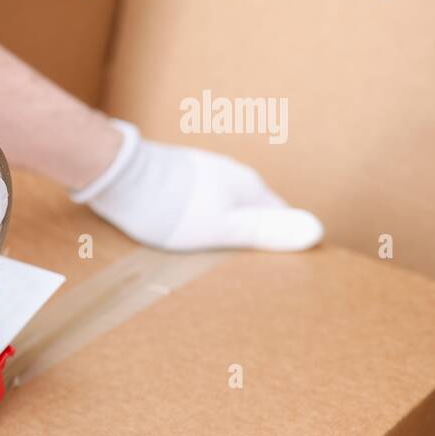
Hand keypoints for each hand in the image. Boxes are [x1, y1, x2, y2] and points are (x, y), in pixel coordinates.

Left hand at [72, 121, 322, 251]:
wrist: (117, 174)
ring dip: (222, 224)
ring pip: (222, 202)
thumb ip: (264, 232)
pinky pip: (196, 199)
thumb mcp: (222, 228)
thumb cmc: (170, 206)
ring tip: (213, 252)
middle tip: (245, 263)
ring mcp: (201, 170)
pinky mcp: (175, 174)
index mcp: (247, 186)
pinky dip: (196, 217)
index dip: (279, 239)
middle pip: (250, 208)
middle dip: (250, 231)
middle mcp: (229, 173)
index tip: (277, 265)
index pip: (278, 215)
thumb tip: (317, 232)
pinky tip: (183, 230)